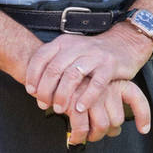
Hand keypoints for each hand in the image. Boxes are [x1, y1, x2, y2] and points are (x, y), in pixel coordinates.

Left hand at [24, 26, 152, 117]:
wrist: (122, 44)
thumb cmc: (91, 54)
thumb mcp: (70, 52)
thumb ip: (54, 63)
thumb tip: (34, 87)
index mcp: (63, 43)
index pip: (41, 57)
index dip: (32, 75)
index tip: (30, 90)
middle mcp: (76, 47)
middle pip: (55, 69)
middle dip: (46, 89)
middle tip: (43, 104)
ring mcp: (93, 56)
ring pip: (73, 76)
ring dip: (63, 95)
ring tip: (59, 109)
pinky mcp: (109, 66)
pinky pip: (96, 84)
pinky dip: (87, 97)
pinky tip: (80, 108)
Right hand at [63, 79, 151, 144]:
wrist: (44, 63)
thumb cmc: (68, 78)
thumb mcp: (91, 83)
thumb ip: (105, 102)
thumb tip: (114, 131)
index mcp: (112, 80)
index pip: (136, 97)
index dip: (142, 115)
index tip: (143, 128)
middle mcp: (105, 86)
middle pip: (116, 119)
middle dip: (105, 131)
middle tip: (93, 134)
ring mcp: (91, 94)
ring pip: (102, 126)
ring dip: (92, 135)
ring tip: (82, 135)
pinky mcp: (74, 102)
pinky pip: (83, 128)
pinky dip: (79, 136)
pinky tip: (74, 137)